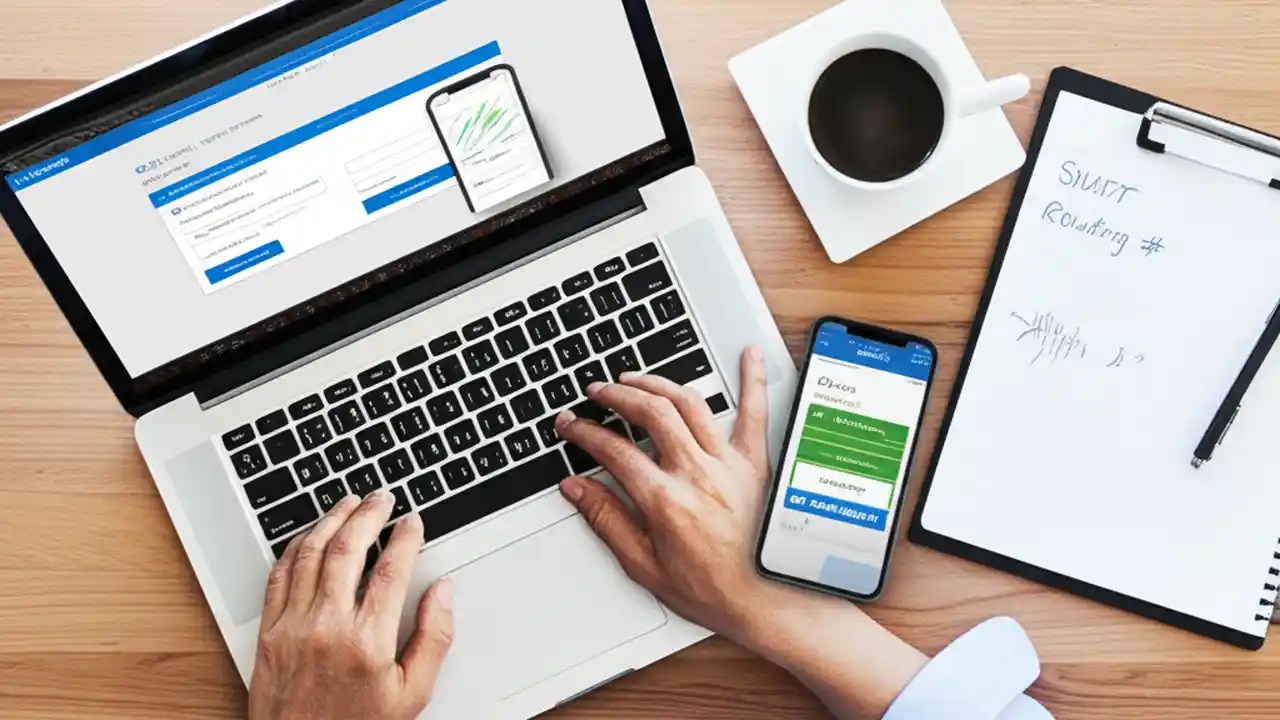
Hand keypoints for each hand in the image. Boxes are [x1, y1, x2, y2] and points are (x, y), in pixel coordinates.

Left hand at [249, 492, 452, 719]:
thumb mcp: (412, 694)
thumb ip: (434, 639)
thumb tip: (442, 593)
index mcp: (368, 641)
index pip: (392, 569)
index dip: (406, 536)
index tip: (413, 522)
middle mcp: (328, 626)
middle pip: (349, 548)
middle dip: (369, 513)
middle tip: (382, 498)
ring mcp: (293, 626)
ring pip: (311, 553)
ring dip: (332, 520)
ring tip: (348, 503)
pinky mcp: (269, 632)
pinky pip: (279, 575)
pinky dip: (295, 547)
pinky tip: (310, 535)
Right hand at [555, 346, 775, 641]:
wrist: (762, 601)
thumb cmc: (708, 590)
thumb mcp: (643, 565)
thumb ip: (606, 519)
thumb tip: (575, 488)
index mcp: (666, 501)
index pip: (614, 451)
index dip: (585, 433)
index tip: (570, 425)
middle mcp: (698, 475)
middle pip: (651, 414)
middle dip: (617, 395)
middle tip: (598, 391)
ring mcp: (729, 465)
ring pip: (690, 405)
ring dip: (659, 384)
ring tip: (636, 379)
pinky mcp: (756, 465)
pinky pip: (756, 413)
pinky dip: (752, 380)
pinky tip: (749, 353)